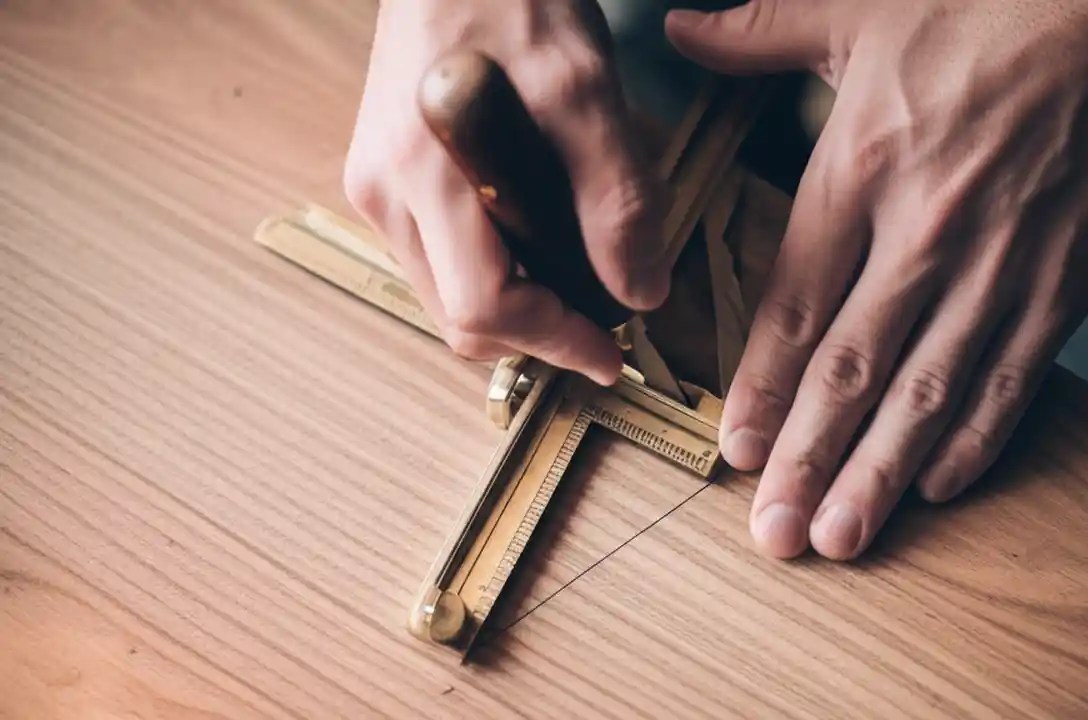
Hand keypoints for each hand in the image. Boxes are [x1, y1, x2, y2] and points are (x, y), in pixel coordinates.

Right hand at [344, 0, 667, 384]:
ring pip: (445, 292)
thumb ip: (616, 198)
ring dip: (512, 306)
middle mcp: (384, 195)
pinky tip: (533, 238)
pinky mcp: (383, 176)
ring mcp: (376, 188)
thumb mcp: (586, 92)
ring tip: (574, 276)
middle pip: (458, 315)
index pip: (483, 304)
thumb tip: (639, 292)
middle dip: (533, 333)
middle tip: (599, 322)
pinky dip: (489, 269)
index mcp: (423, 176)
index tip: (609, 355)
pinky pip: (437, 255)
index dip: (553, 341)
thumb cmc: (515, 0)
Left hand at [667, 0, 1087, 558]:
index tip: (738, 450)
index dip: (764, 386)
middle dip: (810, 458)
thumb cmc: (983, 6)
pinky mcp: (1064, 279)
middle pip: (854, 366)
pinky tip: (940, 485)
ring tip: (843, 536)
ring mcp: (1000, 262)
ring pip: (931, 389)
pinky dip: (978, 436)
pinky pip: (1014, 375)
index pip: (795, 301)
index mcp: (861, 166)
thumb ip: (756, 37)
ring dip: (882, 471)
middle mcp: (925, 229)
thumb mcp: (854, 8)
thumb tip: (674, 32)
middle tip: (776, 535)